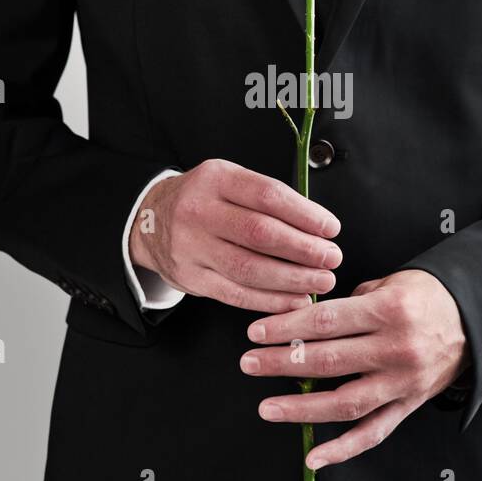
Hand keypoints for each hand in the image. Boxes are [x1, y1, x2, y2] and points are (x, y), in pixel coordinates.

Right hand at [128, 158, 342, 312]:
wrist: (149, 221)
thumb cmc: (204, 200)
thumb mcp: (229, 181)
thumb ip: (267, 198)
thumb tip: (318, 226)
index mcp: (216, 179)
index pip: (268, 195)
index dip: (305, 214)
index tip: (331, 228)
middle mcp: (199, 212)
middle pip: (261, 234)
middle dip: (304, 249)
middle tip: (331, 258)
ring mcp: (192, 248)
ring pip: (250, 269)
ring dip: (293, 279)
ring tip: (321, 281)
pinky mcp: (191, 279)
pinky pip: (236, 294)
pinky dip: (270, 301)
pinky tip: (295, 301)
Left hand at [239, 269, 470, 468]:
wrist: (476, 319)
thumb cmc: (426, 296)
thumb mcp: (391, 282)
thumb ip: (350, 301)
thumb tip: (306, 316)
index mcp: (388, 310)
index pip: (326, 321)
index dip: (286, 327)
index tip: (255, 332)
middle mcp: (396, 349)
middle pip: (328, 361)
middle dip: (281, 363)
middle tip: (248, 363)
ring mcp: (403, 382)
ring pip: (345, 403)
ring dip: (301, 409)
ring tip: (266, 408)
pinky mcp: (409, 405)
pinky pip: (373, 433)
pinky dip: (342, 449)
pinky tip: (312, 458)